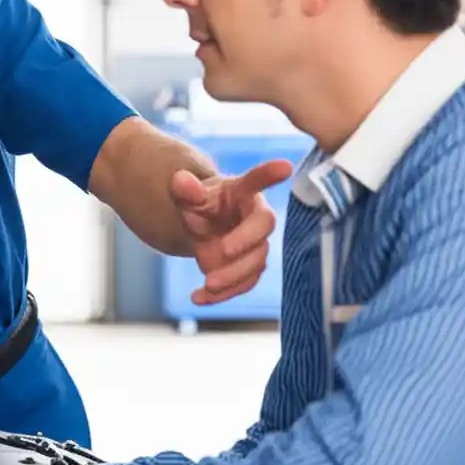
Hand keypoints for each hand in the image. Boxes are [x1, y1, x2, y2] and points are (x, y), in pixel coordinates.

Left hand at [170, 159, 293, 304]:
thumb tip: (180, 181)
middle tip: (221, 251)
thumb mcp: (187, 194)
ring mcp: (253, 245)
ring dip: (233, 277)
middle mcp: (254, 219)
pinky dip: (221, 295)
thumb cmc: (200, 202)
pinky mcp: (246, 268)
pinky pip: (241, 285)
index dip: (270, 174)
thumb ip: (185, 189)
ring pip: (255, 265)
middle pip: (261, 233)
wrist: (201, 223)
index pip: (257, 180)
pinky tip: (198, 298)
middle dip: (244, 244)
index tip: (284, 166)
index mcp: (243, 192)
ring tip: (208, 285)